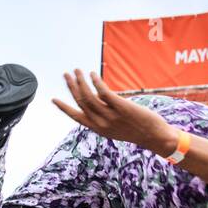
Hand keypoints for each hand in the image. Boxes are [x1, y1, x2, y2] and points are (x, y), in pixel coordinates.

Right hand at [54, 70, 176, 155]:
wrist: (154, 137)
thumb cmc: (137, 131)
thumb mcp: (116, 127)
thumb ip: (105, 116)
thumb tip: (99, 101)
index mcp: (98, 128)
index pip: (76, 117)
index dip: (63, 108)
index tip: (53, 99)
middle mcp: (101, 123)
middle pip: (80, 102)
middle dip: (71, 87)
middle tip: (66, 74)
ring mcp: (110, 116)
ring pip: (89, 96)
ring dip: (81, 81)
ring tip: (78, 70)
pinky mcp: (121, 107)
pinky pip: (103, 92)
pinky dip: (95, 82)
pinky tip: (92, 74)